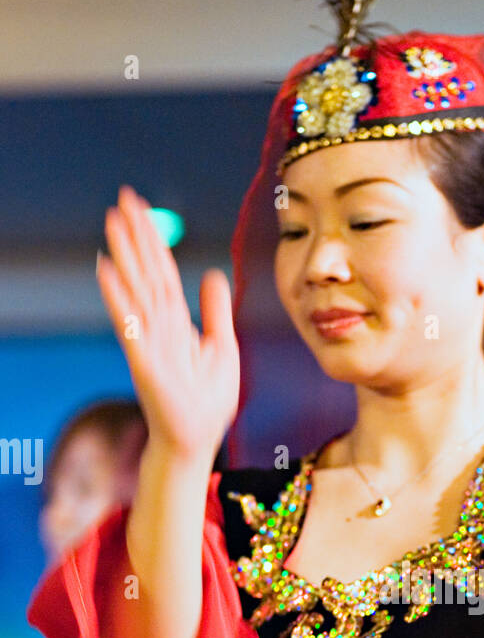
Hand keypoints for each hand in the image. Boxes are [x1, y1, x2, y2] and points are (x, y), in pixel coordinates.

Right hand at [96, 185, 239, 461]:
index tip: (141, 207)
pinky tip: (106, 270)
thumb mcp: (223, 346)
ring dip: (125, 254)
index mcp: (177, 321)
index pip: (164, 271)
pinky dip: (118, 297)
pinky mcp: (144, 360)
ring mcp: (149, 341)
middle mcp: (159, 325)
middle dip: (136, 234)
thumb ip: (215, 310)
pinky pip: (130, 323)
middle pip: (147, 272)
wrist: (197, 440)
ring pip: (137, 288)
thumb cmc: (208, 401)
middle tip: (123, 197)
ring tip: (112, 221)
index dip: (154, 239)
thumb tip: (212, 273)